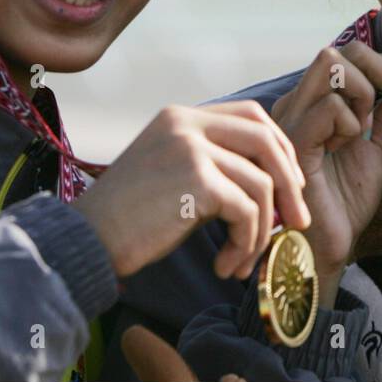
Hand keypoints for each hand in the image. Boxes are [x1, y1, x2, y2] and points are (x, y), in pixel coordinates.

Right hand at [73, 101, 308, 280]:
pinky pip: (247, 211)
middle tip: (296, 221)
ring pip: (260, 184)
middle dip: (289, 184)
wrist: (85, 240)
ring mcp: (192, 148)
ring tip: (241, 261)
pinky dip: (245, 244)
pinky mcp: (197, 180)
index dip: (280, 148)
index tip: (290, 184)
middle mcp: (187, 123)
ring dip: (260, 231)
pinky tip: (226, 266)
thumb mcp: (173, 173)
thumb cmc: (129, 218)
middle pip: (266, 141)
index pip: (252, 115)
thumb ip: (215, 166)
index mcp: (181, 116)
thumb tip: (276, 186)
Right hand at [270, 42, 381, 302]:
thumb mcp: (376, 150)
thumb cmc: (344, 203)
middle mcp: (301, 101)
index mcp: (320, 100)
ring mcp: (293, 115)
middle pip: (348, 51)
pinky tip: (340, 148)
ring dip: (365, 94)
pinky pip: (329, 106)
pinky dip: (347, 124)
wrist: (324, 248)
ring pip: (334, 65)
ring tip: (363, 132)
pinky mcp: (292, 137)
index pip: (364, 60)